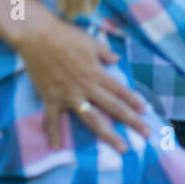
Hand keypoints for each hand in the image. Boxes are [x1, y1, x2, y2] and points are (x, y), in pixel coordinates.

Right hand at [16, 6, 151, 151]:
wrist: (37, 35)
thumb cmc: (66, 35)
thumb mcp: (91, 41)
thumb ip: (105, 53)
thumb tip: (117, 59)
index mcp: (97, 73)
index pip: (120, 90)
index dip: (134, 100)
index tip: (146, 111)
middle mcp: (87, 87)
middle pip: (113, 107)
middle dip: (131, 121)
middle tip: (147, 133)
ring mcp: (69, 95)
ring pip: (92, 119)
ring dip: (108, 134)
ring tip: (121, 147)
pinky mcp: (51, 98)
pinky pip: (53, 120)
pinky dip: (54, 134)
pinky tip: (57, 148)